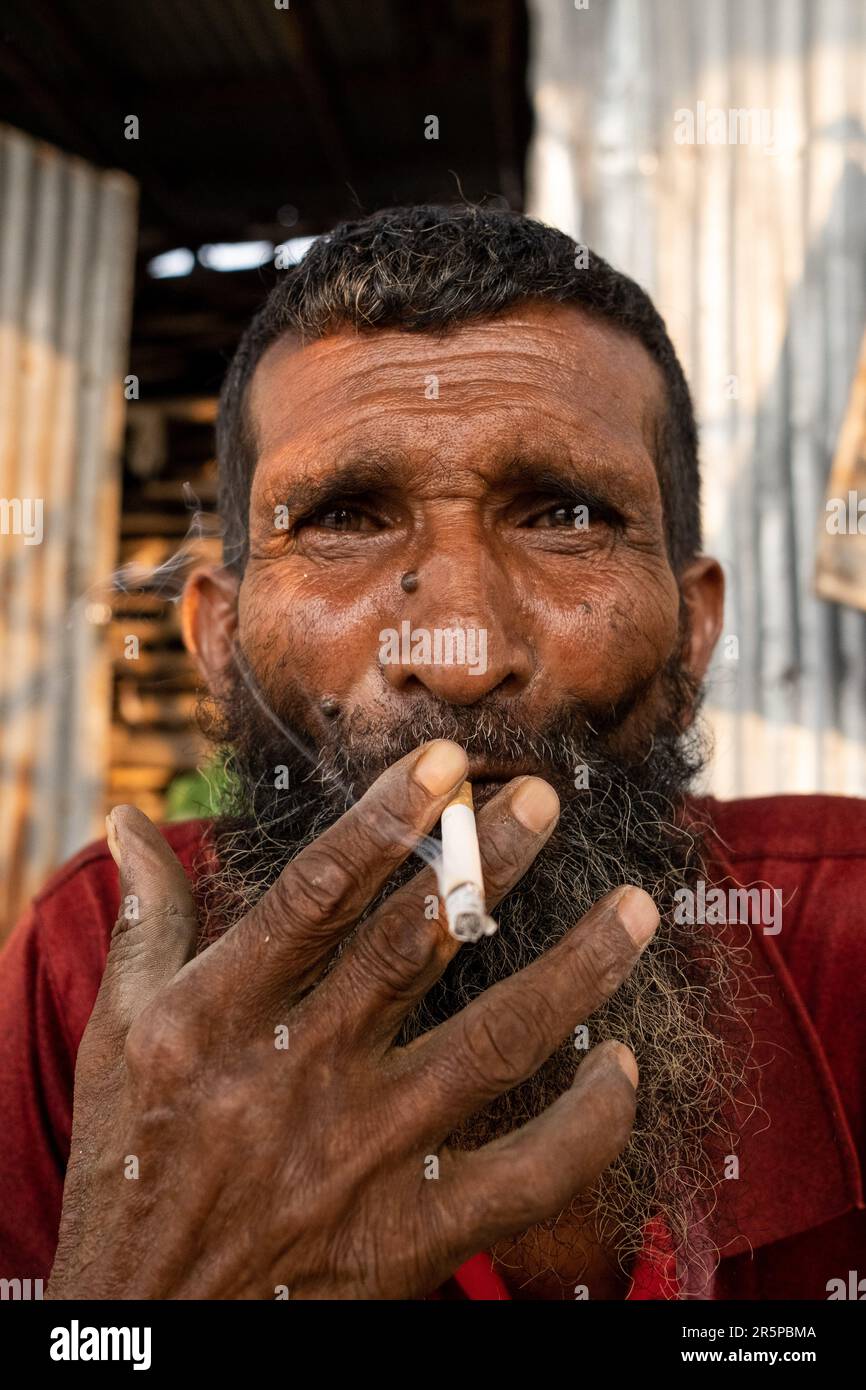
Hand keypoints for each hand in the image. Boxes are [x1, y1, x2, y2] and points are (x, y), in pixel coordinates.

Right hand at [46, 739, 657, 1299]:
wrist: (148, 1326)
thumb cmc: (133, 1164)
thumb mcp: (116, 1035)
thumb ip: (146, 923)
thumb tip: (131, 818)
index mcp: (217, 1014)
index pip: (317, 892)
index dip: (386, 818)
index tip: (447, 761)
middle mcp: (296, 1075)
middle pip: (414, 947)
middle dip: (488, 865)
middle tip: (547, 800)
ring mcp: (360, 1155)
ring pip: (493, 1044)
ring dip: (574, 971)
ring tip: (635, 909)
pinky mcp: (408, 1234)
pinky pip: (524, 1175)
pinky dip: (586, 1124)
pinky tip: (618, 1065)